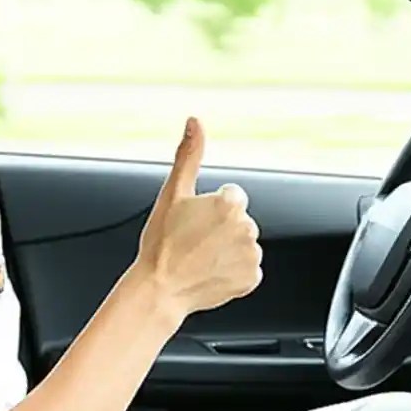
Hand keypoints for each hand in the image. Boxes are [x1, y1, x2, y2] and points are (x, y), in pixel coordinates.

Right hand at [133, 117, 262, 318]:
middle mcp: (247, 228)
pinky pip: (247, 268)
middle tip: (194, 241)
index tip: (193, 223)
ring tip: (201, 258)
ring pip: (244, 243)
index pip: (231, 196)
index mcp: (230, 203)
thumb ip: (189, 154)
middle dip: (221, 227)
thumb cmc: (161, 243)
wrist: (159, 289)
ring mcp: (251, 255)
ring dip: (228, 248)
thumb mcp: (172, 193)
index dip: (210, 208)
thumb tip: (195, 121)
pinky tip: (211, 272)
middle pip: (239, 219)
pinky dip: (233, 271)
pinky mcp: (251, 278)